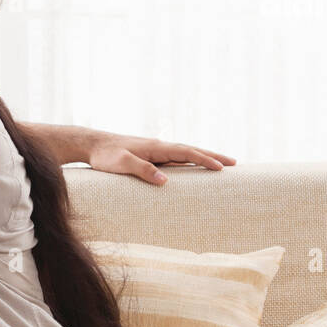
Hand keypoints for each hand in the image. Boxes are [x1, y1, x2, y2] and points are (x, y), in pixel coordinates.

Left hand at [88, 133, 235, 185]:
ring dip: (203, 158)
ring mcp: (155, 151)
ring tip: (220, 165)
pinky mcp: (150, 156)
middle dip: (212, 156)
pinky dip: (188, 162)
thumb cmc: (105, 156)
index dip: (205, 160)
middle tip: (234, 163)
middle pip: (191, 151)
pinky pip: (175, 159)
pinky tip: (192, 168)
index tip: (222, 168)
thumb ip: (142, 170)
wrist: (92, 145)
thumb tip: (165, 181)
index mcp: (156, 147)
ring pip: (185, 154)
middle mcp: (159, 147)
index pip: (186, 153)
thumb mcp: (122, 164)